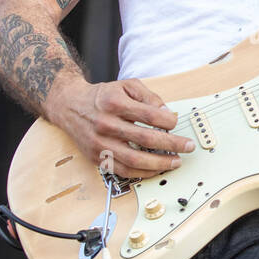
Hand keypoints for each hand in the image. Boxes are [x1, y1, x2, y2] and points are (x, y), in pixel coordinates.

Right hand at [48, 78, 193, 178]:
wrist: (70, 106)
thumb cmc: (103, 96)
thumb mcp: (126, 86)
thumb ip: (148, 96)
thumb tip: (167, 113)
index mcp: (114, 103)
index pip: (149, 115)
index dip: (167, 121)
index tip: (176, 123)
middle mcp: (106, 124)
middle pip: (145, 138)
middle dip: (172, 144)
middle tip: (187, 146)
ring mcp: (100, 143)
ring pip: (134, 159)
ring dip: (159, 163)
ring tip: (175, 162)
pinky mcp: (97, 157)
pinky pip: (123, 170)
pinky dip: (142, 172)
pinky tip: (156, 169)